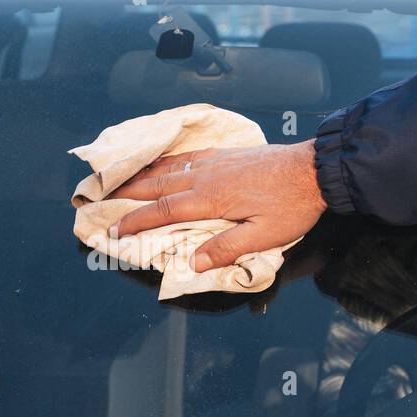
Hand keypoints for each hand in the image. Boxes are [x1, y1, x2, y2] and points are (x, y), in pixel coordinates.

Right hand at [110, 139, 327, 271]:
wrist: (315, 169)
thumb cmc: (292, 206)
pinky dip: (165, 161)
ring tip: (121, 181)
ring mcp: (215, 161)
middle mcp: (206, 176)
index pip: (163, 211)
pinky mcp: (226, 154)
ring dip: (141, 176)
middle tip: (102, 201)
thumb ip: (226, 248)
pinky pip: (186, 156)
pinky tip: (161, 164)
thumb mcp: (264, 236)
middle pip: (157, 184)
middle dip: (127, 195)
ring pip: (169, 167)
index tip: (114, 232)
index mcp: (211, 198)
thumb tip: (192, 263)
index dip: (136, 222)